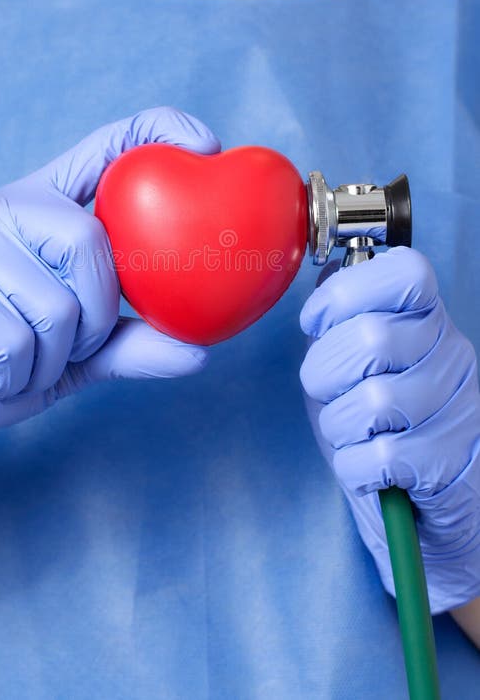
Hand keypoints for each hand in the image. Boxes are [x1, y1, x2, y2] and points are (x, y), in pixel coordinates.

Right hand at [0, 106, 220, 530]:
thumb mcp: (74, 358)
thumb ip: (129, 345)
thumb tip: (198, 349)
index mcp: (44, 208)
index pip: (106, 145)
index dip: (158, 131)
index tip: (208, 145)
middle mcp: (0, 203)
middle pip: (89, 239)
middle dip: (94, 318)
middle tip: (63, 351)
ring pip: (55, 300)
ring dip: (48, 359)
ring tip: (12, 365)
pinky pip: (11, 334)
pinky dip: (10, 375)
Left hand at [299, 247, 479, 614]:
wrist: (421, 506)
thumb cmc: (380, 426)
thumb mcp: (351, 363)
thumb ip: (340, 321)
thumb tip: (327, 280)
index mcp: (428, 319)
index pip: (405, 272)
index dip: (346, 293)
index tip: (318, 321)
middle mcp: (453, 355)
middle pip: (372, 337)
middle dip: (326, 371)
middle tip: (330, 391)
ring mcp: (460, 408)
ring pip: (374, 401)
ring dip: (340, 424)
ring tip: (352, 433)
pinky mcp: (452, 463)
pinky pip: (381, 457)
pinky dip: (356, 467)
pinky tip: (368, 467)